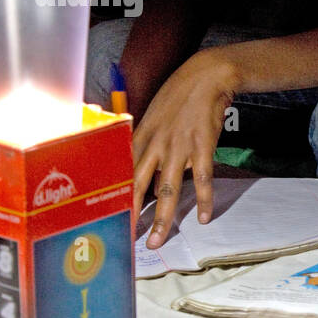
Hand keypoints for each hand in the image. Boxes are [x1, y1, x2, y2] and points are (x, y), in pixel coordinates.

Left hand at [132, 49, 239, 247]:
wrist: (206, 77)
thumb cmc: (180, 96)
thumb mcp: (155, 116)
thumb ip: (149, 142)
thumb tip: (147, 166)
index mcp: (140, 138)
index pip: (123, 174)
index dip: (116, 197)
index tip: (111, 218)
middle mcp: (155, 145)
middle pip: (137, 186)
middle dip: (132, 215)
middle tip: (127, 239)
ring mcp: (178, 147)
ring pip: (167, 190)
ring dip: (163, 218)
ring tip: (159, 240)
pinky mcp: (202, 147)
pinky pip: (202, 180)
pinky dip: (203, 201)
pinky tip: (203, 217)